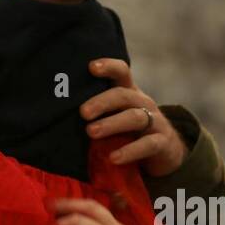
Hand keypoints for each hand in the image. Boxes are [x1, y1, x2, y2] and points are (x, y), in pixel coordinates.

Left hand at [79, 58, 186, 176]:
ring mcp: (155, 121)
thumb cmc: (129, 130)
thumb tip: (58, 109)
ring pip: (135, 118)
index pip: (121, 72)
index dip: (108, 66)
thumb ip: (96, 110)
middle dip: (102, 102)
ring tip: (91, 132)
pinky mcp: (162, 143)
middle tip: (83, 112)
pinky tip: (114, 158)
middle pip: (123, 95)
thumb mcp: (115, 115)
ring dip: (111, 124)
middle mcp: (142, 102)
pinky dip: (130, 151)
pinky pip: (147, 145)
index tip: (91, 67)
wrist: (165, 151)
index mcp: (129, 92)